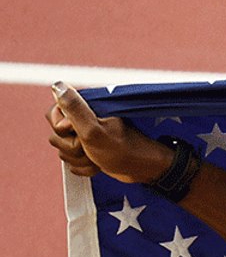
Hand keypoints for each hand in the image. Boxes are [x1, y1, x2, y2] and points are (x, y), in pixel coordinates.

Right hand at [46, 84, 172, 183]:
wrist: (143, 170)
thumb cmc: (123, 150)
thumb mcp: (94, 130)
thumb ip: (74, 109)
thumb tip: (57, 85)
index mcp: (85, 108)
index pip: (52, 115)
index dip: (62, 130)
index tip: (79, 134)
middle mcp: (83, 120)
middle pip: (56, 137)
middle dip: (73, 148)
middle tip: (91, 149)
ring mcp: (86, 136)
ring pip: (64, 152)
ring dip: (80, 160)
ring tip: (98, 158)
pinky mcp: (89, 151)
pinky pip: (72, 163)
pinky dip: (85, 167)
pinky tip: (98, 166)